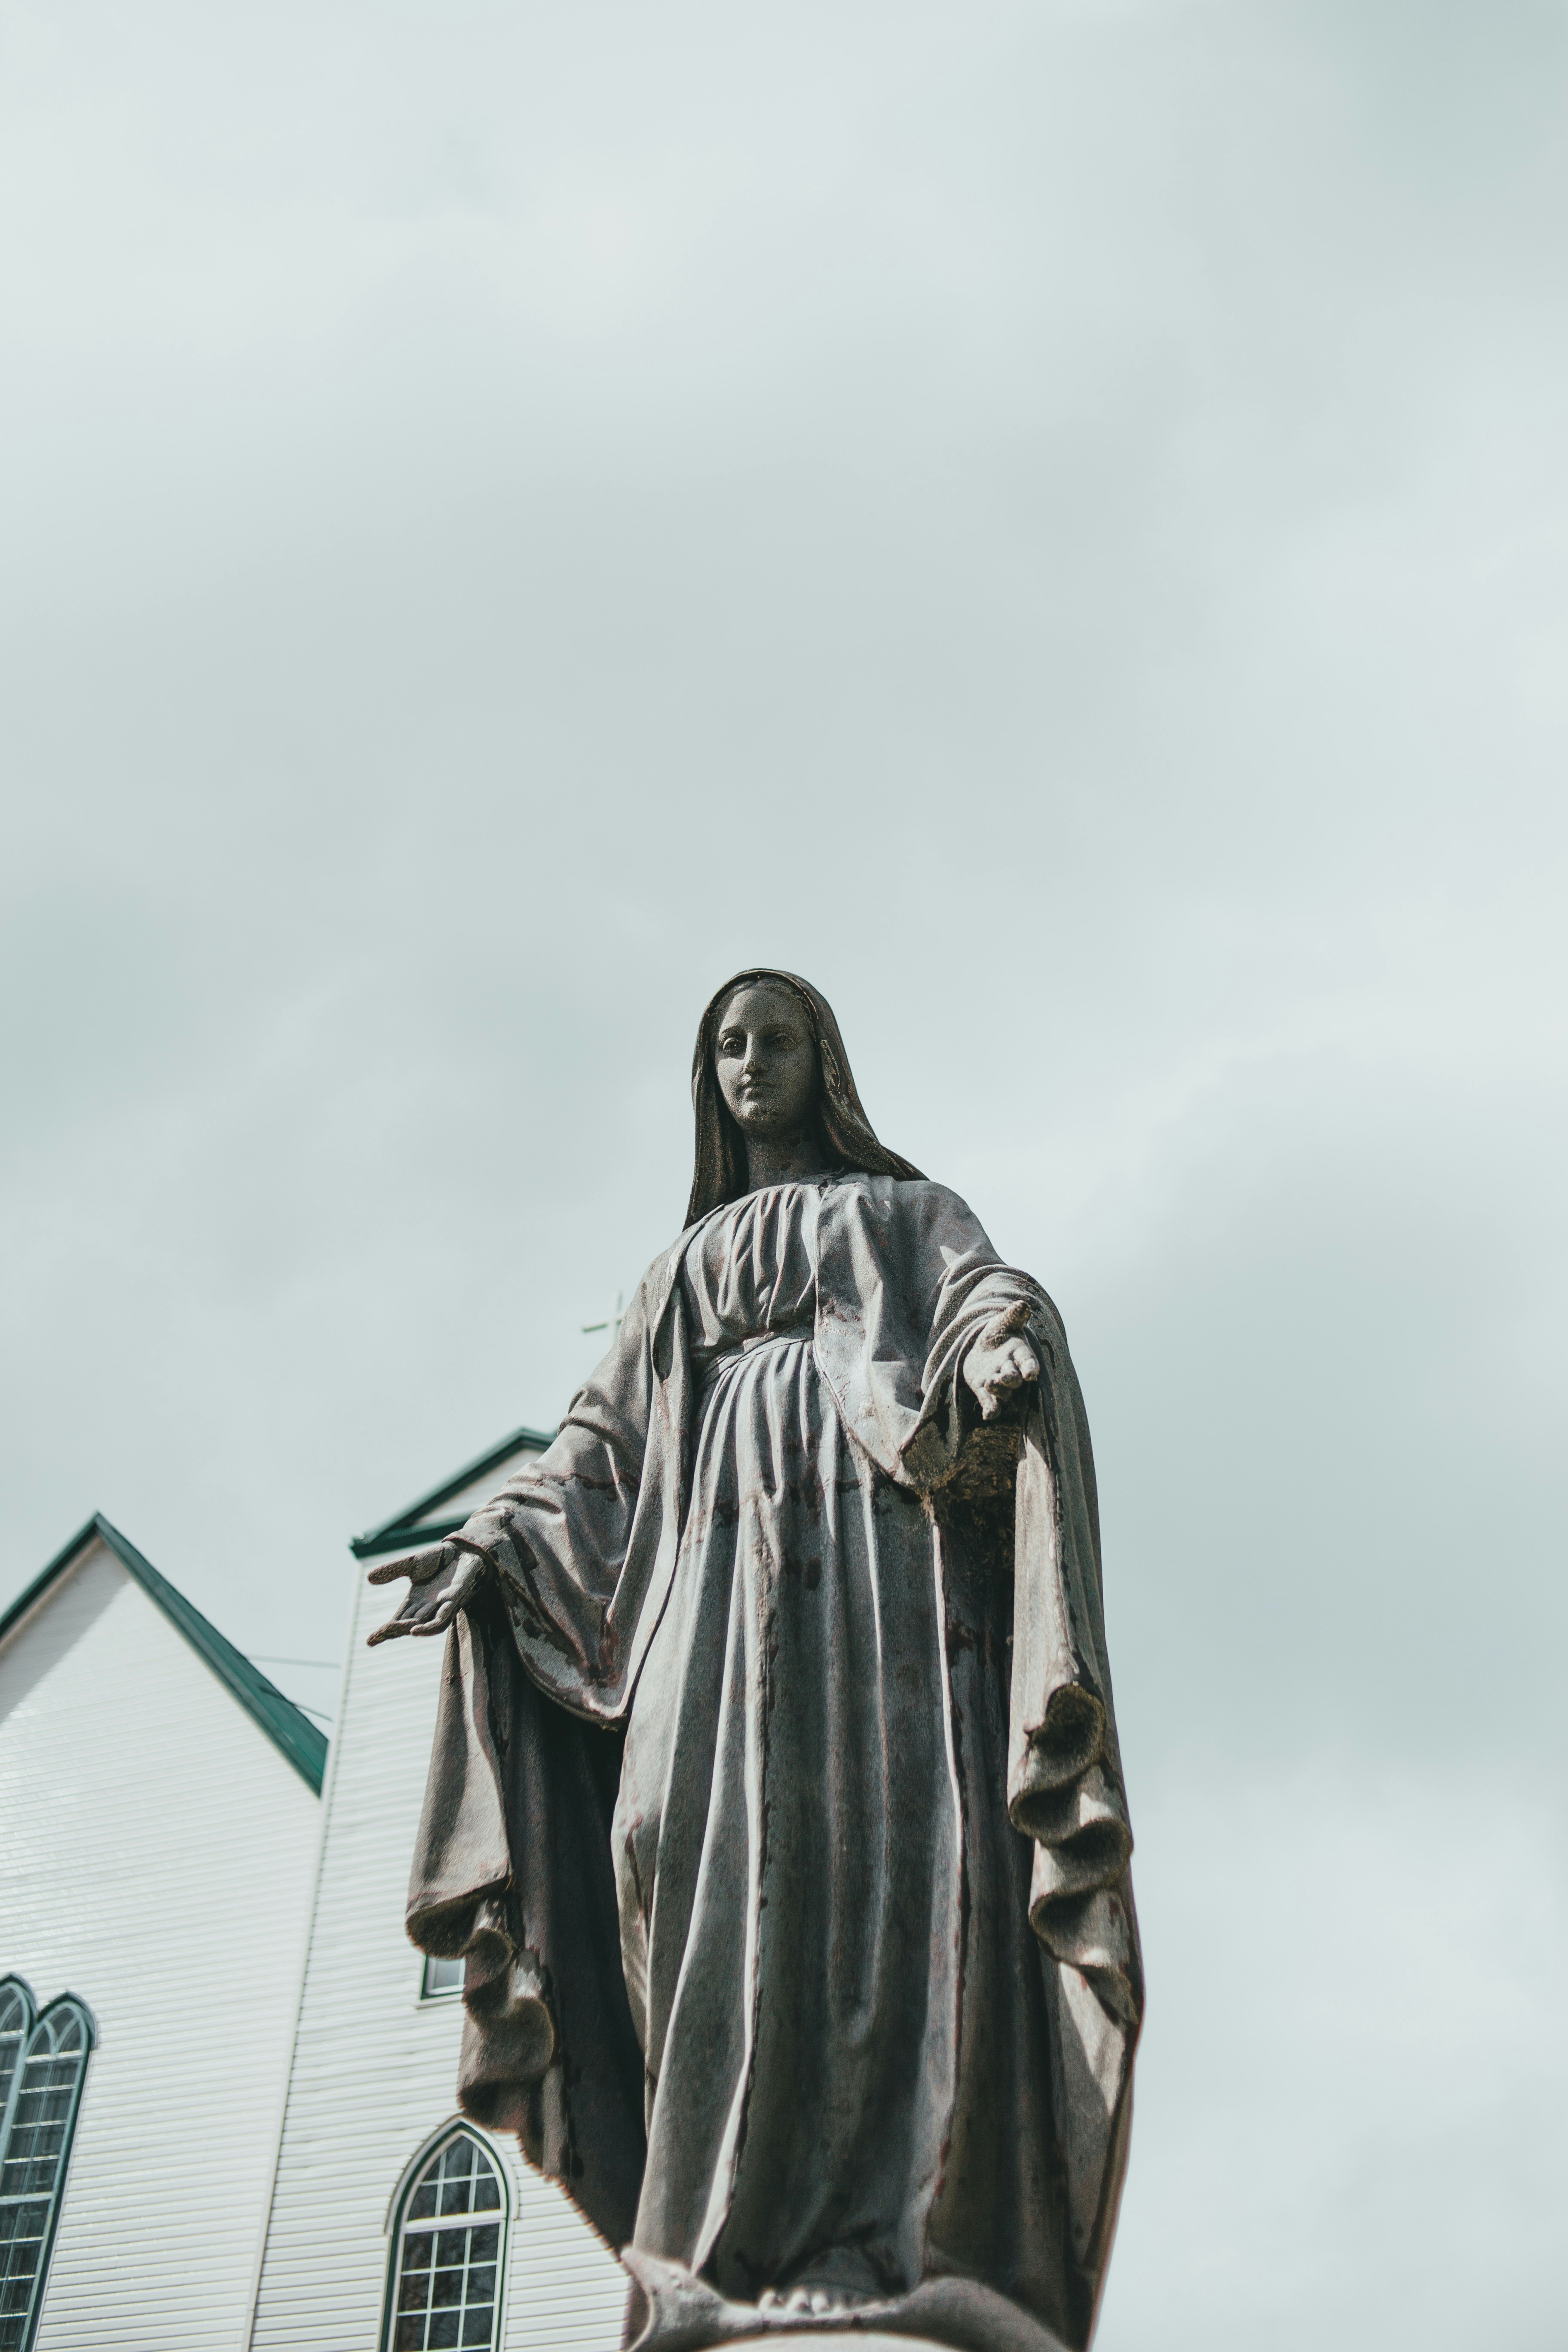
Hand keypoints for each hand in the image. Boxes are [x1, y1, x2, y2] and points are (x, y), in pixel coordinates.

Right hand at [365, 1543, 486, 1645]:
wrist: (465, 1548)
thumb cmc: (441, 1559)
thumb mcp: (412, 1563)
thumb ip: (393, 1570)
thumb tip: (369, 1579)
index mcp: (415, 1602)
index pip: (397, 1621)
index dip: (384, 1632)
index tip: (369, 1642)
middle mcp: (427, 1607)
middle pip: (407, 1626)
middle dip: (392, 1632)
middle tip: (376, 1636)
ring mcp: (441, 1605)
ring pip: (423, 1625)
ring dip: (407, 1630)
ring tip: (391, 1629)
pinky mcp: (455, 1600)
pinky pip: (442, 1619)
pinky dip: (429, 1627)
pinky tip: (416, 1630)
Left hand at [963, 1300, 1040, 1421]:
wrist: (984, 1347)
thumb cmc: (999, 1333)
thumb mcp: (1003, 1322)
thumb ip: (1013, 1316)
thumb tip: (1023, 1305)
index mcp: (1020, 1353)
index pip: (1028, 1362)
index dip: (1030, 1367)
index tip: (1031, 1373)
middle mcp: (1012, 1370)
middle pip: (1013, 1378)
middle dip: (1010, 1378)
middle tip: (1005, 1377)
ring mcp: (999, 1383)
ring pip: (1001, 1391)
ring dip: (997, 1390)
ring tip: (990, 1383)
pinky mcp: (984, 1391)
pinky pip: (990, 1403)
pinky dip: (991, 1410)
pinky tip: (988, 1415)